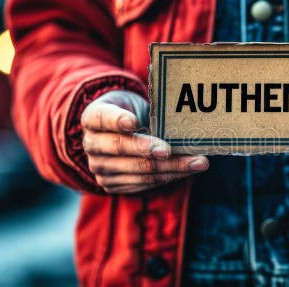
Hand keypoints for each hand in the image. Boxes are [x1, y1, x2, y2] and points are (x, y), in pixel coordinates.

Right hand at [81, 90, 208, 193]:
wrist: (118, 132)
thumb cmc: (130, 112)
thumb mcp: (132, 103)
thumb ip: (143, 110)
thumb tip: (178, 121)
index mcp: (92, 118)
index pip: (103, 118)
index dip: (117, 120)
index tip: (133, 122)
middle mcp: (91, 144)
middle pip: (121, 148)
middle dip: (148, 150)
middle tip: (169, 150)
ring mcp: (100, 167)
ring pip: (138, 170)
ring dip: (171, 167)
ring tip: (197, 162)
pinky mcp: (112, 184)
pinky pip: (144, 182)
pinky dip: (169, 176)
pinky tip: (188, 170)